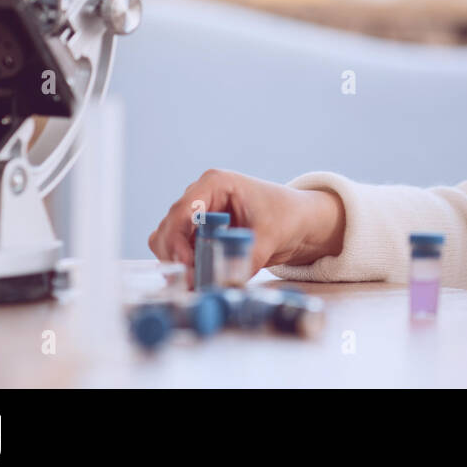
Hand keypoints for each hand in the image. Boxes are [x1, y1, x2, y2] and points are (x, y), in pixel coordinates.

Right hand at [147, 170, 344, 284]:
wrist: (300, 221)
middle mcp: (200, 195)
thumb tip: (226, 283)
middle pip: (168, 227)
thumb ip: (247, 259)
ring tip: (198, 280)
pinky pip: (177, 250)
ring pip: (166, 240)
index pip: (182, 211)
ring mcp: (196, 214)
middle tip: (193, 279)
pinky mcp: (198, 232)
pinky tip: (199, 277)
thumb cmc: (287, 217)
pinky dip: (183, 265)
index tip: (187, 265)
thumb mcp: (270, 237)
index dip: (177, 239)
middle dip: (175, 255)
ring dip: (176, 262)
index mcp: (215, 183)